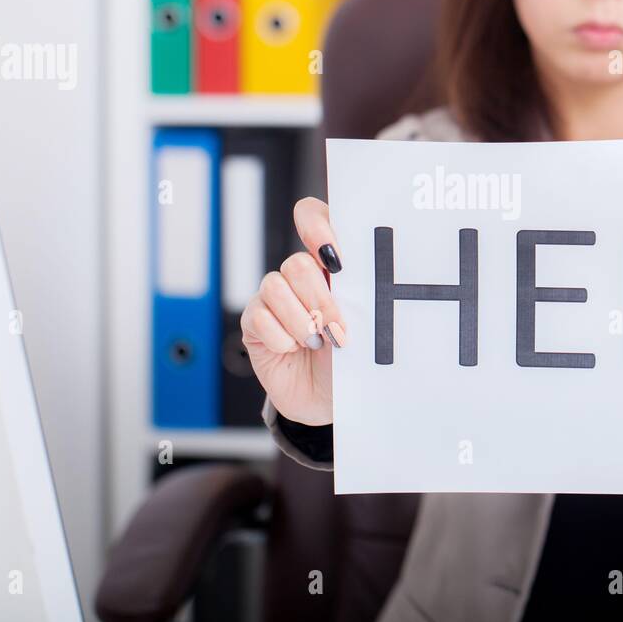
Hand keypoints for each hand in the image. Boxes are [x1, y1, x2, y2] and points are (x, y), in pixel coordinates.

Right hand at [240, 197, 346, 426]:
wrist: (330, 401)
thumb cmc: (353, 360)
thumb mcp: (367, 326)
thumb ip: (362, 296)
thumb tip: (367, 280)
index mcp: (331, 265)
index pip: (314, 219)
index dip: (317, 226)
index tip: (333, 255)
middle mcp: (300, 277)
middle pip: (297, 263)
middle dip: (319, 298)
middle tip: (335, 327)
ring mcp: (275, 299)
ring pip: (276, 286)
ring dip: (300, 320)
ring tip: (317, 343)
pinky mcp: (255, 324)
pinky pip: (258, 316)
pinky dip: (280, 336)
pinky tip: (294, 350)